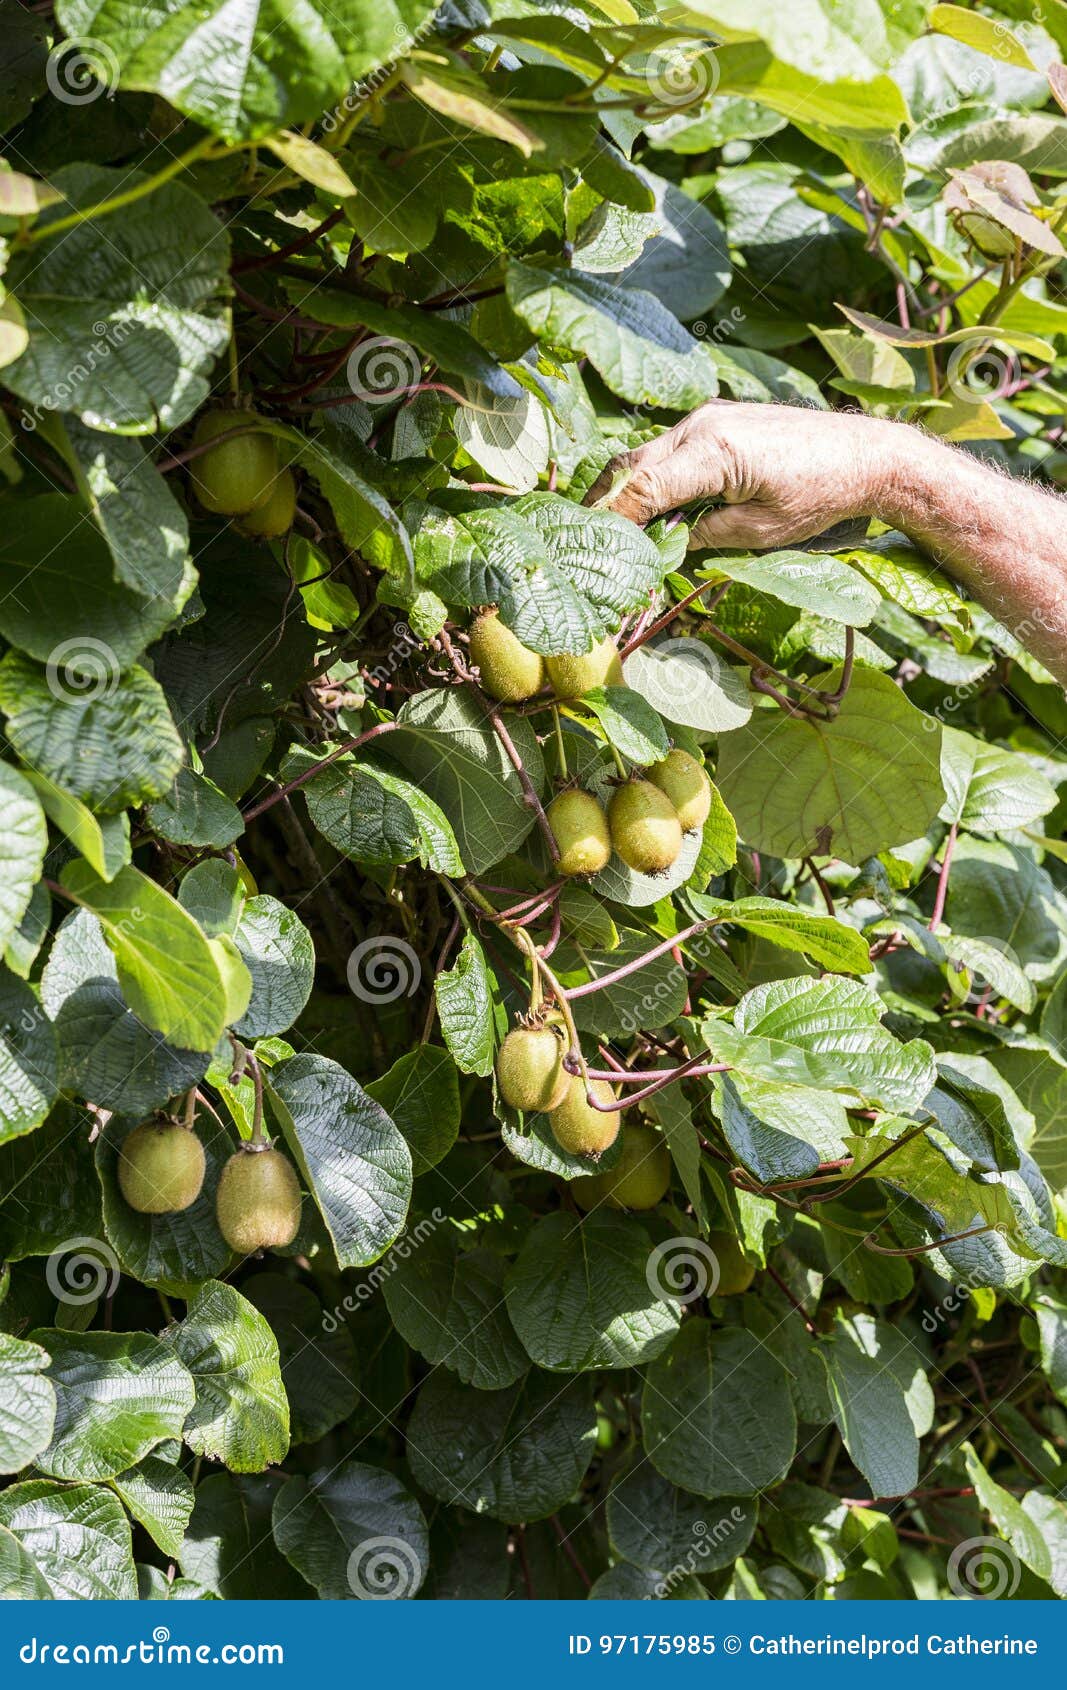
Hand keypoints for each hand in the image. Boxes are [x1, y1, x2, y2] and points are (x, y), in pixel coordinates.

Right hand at [584, 401, 902, 548]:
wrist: (864, 453)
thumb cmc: (820, 494)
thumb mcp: (760, 532)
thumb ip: (705, 536)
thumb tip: (664, 546)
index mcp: (714, 451)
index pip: (642, 488)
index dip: (613, 522)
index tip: (593, 550)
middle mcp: (702, 424)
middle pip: (630, 466)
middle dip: (602, 504)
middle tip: (580, 540)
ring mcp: (707, 418)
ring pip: (644, 455)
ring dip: (623, 491)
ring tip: (606, 531)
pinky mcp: (715, 421)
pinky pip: (668, 450)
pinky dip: (649, 479)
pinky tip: (644, 509)